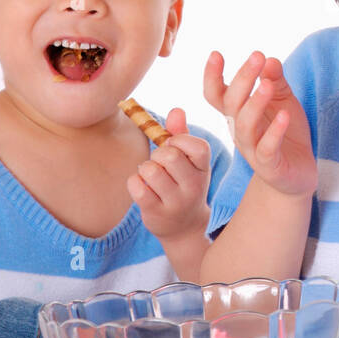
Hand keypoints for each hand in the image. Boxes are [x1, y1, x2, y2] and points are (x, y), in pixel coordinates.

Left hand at [127, 107, 211, 241]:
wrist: (184, 228)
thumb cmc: (184, 185)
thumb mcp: (189, 162)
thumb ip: (181, 134)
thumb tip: (176, 110)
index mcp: (204, 170)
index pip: (198, 146)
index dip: (180, 140)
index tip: (174, 146)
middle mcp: (194, 187)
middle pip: (169, 155)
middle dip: (157, 154)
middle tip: (159, 163)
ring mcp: (176, 202)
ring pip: (150, 170)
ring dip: (144, 169)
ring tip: (151, 177)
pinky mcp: (156, 213)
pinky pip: (137, 186)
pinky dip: (134, 182)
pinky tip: (142, 188)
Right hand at [204, 50, 316, 198]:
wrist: (298, 175)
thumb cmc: (286, 134)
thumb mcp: (283, 101)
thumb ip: (276, 81)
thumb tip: (269, 60)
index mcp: (238, 114)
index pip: (217, 95)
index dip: (212, 76)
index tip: (216, 54)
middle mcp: (240, 131)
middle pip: (231, 104)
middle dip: (242, 79)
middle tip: (256, 56)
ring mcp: (253, 150)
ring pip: (245, 126)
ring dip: (255, 103)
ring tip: (268, 85)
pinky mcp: (270, 166)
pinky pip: (268, 149)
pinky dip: (274, 132)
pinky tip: (284, 115)